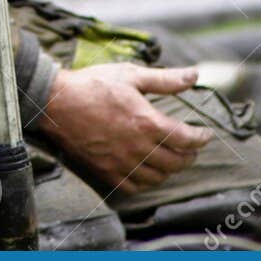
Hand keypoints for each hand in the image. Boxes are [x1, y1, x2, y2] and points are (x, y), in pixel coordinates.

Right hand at [36, 63, 212, 194]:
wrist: (55, 102)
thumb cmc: (92, 85)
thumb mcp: (130, 74)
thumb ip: (165, 79)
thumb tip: (194, 76)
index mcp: (147, 122)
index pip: (186, 139)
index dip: (201, 138)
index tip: (205, 133)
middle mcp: (138, 147)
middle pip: (176, 162)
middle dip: (189, 155)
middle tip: (191, 147)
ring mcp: (121, 162)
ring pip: (158, 177)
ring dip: (170, 170)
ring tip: (172, 158)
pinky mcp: (106, 171)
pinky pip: (134, 186)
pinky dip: (146, 181)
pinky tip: (147, 171)